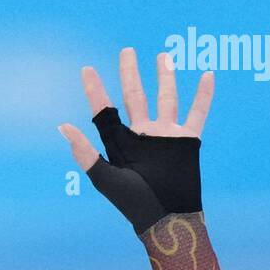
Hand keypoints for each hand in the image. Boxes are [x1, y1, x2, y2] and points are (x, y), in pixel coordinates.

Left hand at [58, 47, 214, 235]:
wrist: (166, 218)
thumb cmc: (133, 204)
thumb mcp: (105, 178)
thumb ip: (85, 153)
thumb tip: (62, 127)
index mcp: (120, 144)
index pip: (105, 111)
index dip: (96, 91)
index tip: (86, 70)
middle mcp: (142, 136)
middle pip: (134, 97)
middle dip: (130, 74)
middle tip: (127, 51)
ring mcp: (165, 137)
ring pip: (166, 99)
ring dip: (165, 77)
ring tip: (163, 56)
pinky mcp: (187, 141)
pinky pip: (197, 113)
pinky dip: (203, 95)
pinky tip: (207, 75)